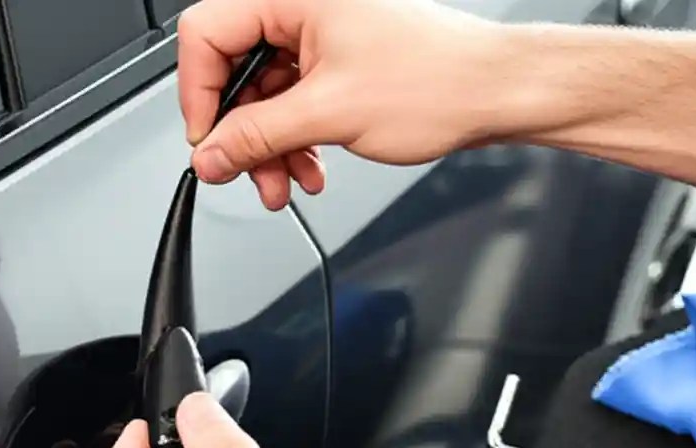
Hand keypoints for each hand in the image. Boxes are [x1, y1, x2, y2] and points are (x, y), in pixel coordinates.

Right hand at [178, 0, 505, 209]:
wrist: (495, 93)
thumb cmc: (437, 81)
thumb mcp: (329, 114)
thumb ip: (257, 135)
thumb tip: (210, 154)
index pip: (207, 35)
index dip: (199, 94)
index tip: (208, 141)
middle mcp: (304, 8)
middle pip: (235, 70)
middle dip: (242, 132)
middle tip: (248, 173)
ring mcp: (321, 35)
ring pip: (266, 94)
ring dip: (271, 146)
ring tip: (287, 181)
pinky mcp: (338, 61)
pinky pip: (295, 102)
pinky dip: (297, 140)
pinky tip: (311, 167)